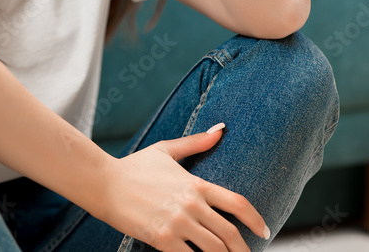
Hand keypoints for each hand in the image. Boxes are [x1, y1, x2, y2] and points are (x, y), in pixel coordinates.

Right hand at [88, 126, 268, 250]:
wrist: (103, 183)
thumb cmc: (134, 166)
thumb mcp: (166, 150)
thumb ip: (196, 142)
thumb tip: (220, 129)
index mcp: (196, 183)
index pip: (237, 203)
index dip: (256, 219)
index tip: (264, 231)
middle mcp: (190, 204)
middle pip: (229, 233)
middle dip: (243, 249)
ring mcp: (177, 223)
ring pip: (213, 249)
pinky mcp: (161, 239)